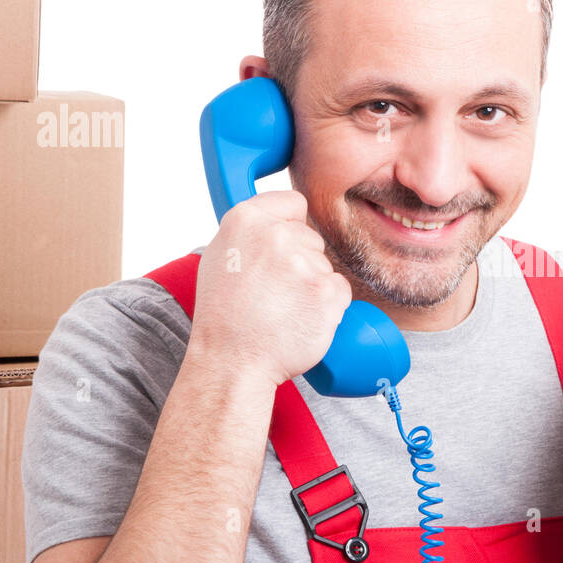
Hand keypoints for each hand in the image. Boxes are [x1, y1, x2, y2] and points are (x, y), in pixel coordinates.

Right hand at [187, 190, 351, 386]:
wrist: (233, 360)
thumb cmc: (224, 315)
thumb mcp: (221, 256)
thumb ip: (252, 231)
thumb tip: (277, 220)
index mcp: (246, 219)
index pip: (294, 202)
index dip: (291, 224)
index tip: (283, 244)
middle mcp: (276, 235)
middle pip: (312, 237)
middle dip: (301, 260)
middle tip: (275, 290)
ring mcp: (304, 263)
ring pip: (325, 265)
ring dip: (313, 286)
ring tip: (284, 308)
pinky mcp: (327, 291)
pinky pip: (340, 289)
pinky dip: (328, 305)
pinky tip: (302, 318)